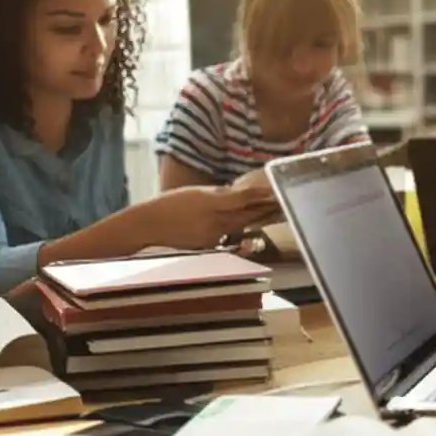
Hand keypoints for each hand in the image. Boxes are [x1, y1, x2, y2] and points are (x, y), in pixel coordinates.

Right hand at [145, 185, 279, 248]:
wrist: (149, 226)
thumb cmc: (169, 205)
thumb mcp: (196, 192)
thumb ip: (220, 193)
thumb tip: (240, 193)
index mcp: (212, 203)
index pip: (245, 198)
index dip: (263, 194)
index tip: (277, 189)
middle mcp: (217, 221)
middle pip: (249, 214)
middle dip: (268, 207)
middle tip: (286, 201)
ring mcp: (215, 236)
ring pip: (244, 225)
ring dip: (261, 218)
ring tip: (278, 211)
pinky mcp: (211, 246)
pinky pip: (232, 236)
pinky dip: (244, 229)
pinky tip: (255, 226)